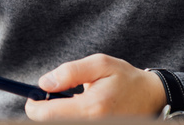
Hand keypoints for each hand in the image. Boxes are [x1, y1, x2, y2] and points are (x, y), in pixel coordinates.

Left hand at [24, 53, 166, 119]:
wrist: (150, 98)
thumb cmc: (126, 79)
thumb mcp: (100, 64)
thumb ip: (70, 72)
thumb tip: (45, 83)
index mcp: (91, 107)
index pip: (48, 115)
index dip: (34, 106)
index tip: (33, 97)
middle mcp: (92, 124)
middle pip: (52, 122)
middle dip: (47, 109)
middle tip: (55, 94)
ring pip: (62, 123)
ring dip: (60, 114)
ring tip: (75, 100)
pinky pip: (74, 123)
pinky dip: (71, 116)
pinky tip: (82, 109)